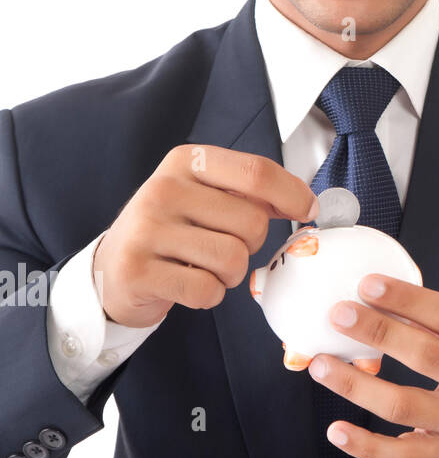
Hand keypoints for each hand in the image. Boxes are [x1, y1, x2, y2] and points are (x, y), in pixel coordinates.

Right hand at [94, 145, 318, 326]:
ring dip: (230, 273)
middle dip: (251, 243)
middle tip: (223, 246)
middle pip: (252, 221)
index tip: (308, 210)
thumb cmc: (173, 230)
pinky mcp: (137, 271)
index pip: (256, 172)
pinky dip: (209, 295)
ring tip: (204, 266)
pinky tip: (188, 285)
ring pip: (232, 258)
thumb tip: (305, 202)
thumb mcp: (207, 196)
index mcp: (187, 162)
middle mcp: (163, 189)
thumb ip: (251, 192)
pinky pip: (206, 289)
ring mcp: (146, 229)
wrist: (112, 270)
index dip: (292, 194)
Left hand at [307, 275, 438, 457]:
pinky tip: (336, 429)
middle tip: (339, 314)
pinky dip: (365, 445)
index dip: (408, 299)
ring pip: (405, 405)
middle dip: (378, 332)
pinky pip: (400, 455)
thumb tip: (380, 298)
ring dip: (357, 386)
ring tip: (321, 365)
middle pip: (427, 355)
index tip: (368, 284)